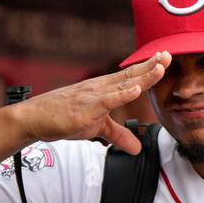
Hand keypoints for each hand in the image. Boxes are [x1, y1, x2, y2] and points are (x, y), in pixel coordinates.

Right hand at [21, 52, 169, 154]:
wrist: (35, 119)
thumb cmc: (64, 118)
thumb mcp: (97, 129)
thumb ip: (118, 136)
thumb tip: (137, 148)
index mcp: (104, 90)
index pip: (130, 76)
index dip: (148, 68)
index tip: (165, 58)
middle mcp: (100, 88)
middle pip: (130, 75)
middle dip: (150, 65)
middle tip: (168, 54)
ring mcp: (93, 96)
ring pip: (122, 84)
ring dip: (142, 76)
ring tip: (159, 67)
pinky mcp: (86, 108)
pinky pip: (107, 100)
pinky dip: (122, 95)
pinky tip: (135, 90)